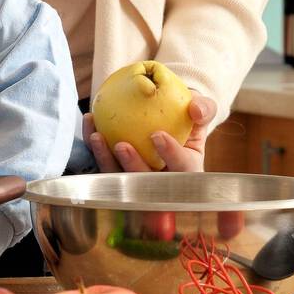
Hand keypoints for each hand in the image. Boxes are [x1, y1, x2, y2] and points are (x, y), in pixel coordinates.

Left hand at [82, 92, 216, 172]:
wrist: (167, 117)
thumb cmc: (185, 115)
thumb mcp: (200, 109)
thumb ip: (203, 108)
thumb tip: (195, 109)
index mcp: (187, 172)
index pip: (182, 169)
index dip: (170, 155)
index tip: (157, 135)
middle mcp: (161, 184)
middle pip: (146, 184)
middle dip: (132, 166)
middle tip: (121, 145)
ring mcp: (136, 181)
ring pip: (119, 178)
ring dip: (105, 159)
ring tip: (97, 136)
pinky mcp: (115, 173)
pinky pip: (102, 164)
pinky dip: (93, 146)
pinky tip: (90, 122)